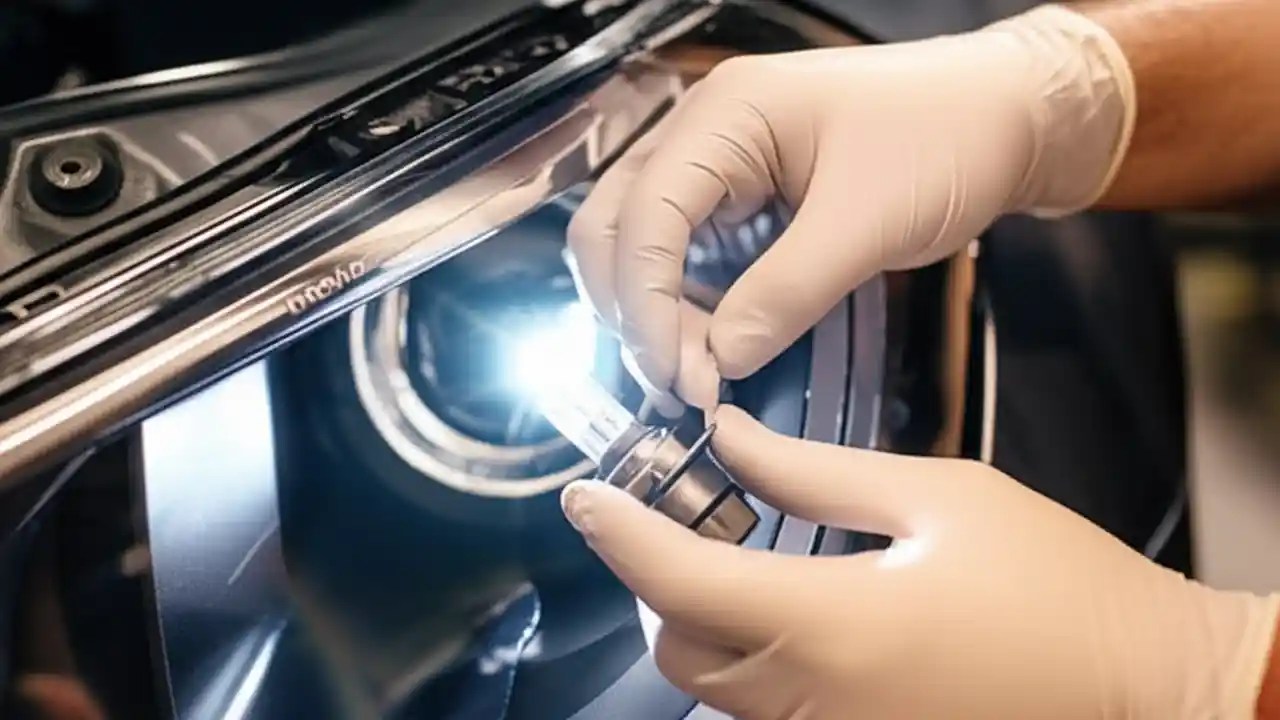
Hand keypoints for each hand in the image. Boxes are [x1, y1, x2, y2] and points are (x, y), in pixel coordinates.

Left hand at [560, 406, 1278, 719]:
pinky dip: (748, 657)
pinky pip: (763, 708)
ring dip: (700, 618)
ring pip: (711, 684)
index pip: (680, 578)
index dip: (617, 533)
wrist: (1142, 685)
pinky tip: (791, 607)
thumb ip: (814, 469)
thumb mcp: (938, 496)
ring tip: (743, 552)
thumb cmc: (1055, 587)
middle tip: (689, 514)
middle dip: (660, 577)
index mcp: (831, 625)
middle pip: (677, 643)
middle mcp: (813, 700)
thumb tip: (728, 439)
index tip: (584, 496)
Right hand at [569, 5, 1133, 410]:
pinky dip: (686, 308)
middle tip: (680, 386)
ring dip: (655, 316)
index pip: (644, 216)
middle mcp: (703, 134)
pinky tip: (715, 349)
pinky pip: (684, 257)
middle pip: (616, 229)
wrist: (1007, 115)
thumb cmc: (949, 139)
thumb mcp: (869, 221)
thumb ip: (786, 292)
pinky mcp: (738, 200)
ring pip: (640, 247)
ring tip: (701, 376)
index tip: (678, 378)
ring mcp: (717, 165)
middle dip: (634, 312)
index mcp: (724, 116)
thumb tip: (719, 363)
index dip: (645, 306)